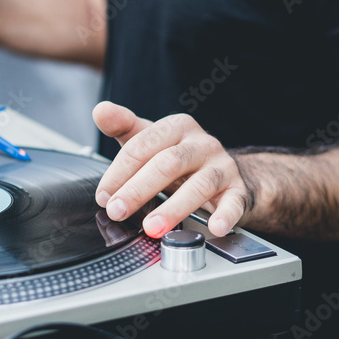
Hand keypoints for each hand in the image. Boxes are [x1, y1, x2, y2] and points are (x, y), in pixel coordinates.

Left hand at [92, 102, 252, 238]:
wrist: (222, 172)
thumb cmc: (178, 156)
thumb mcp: (150, 138)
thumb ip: (123, 126)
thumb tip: (100, 110)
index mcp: (178, 127)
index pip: (143, 145)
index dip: (119, 172)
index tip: (104, 195)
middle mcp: (202, 144)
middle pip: (169, 163)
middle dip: (139, 189)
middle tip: (118, 210)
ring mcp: (222, 167)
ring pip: (199, 185)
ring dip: (174, 208)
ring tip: (153, 227)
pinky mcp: (238, 190)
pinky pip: (234, 202)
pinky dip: (226, 215)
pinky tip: (215, 227)